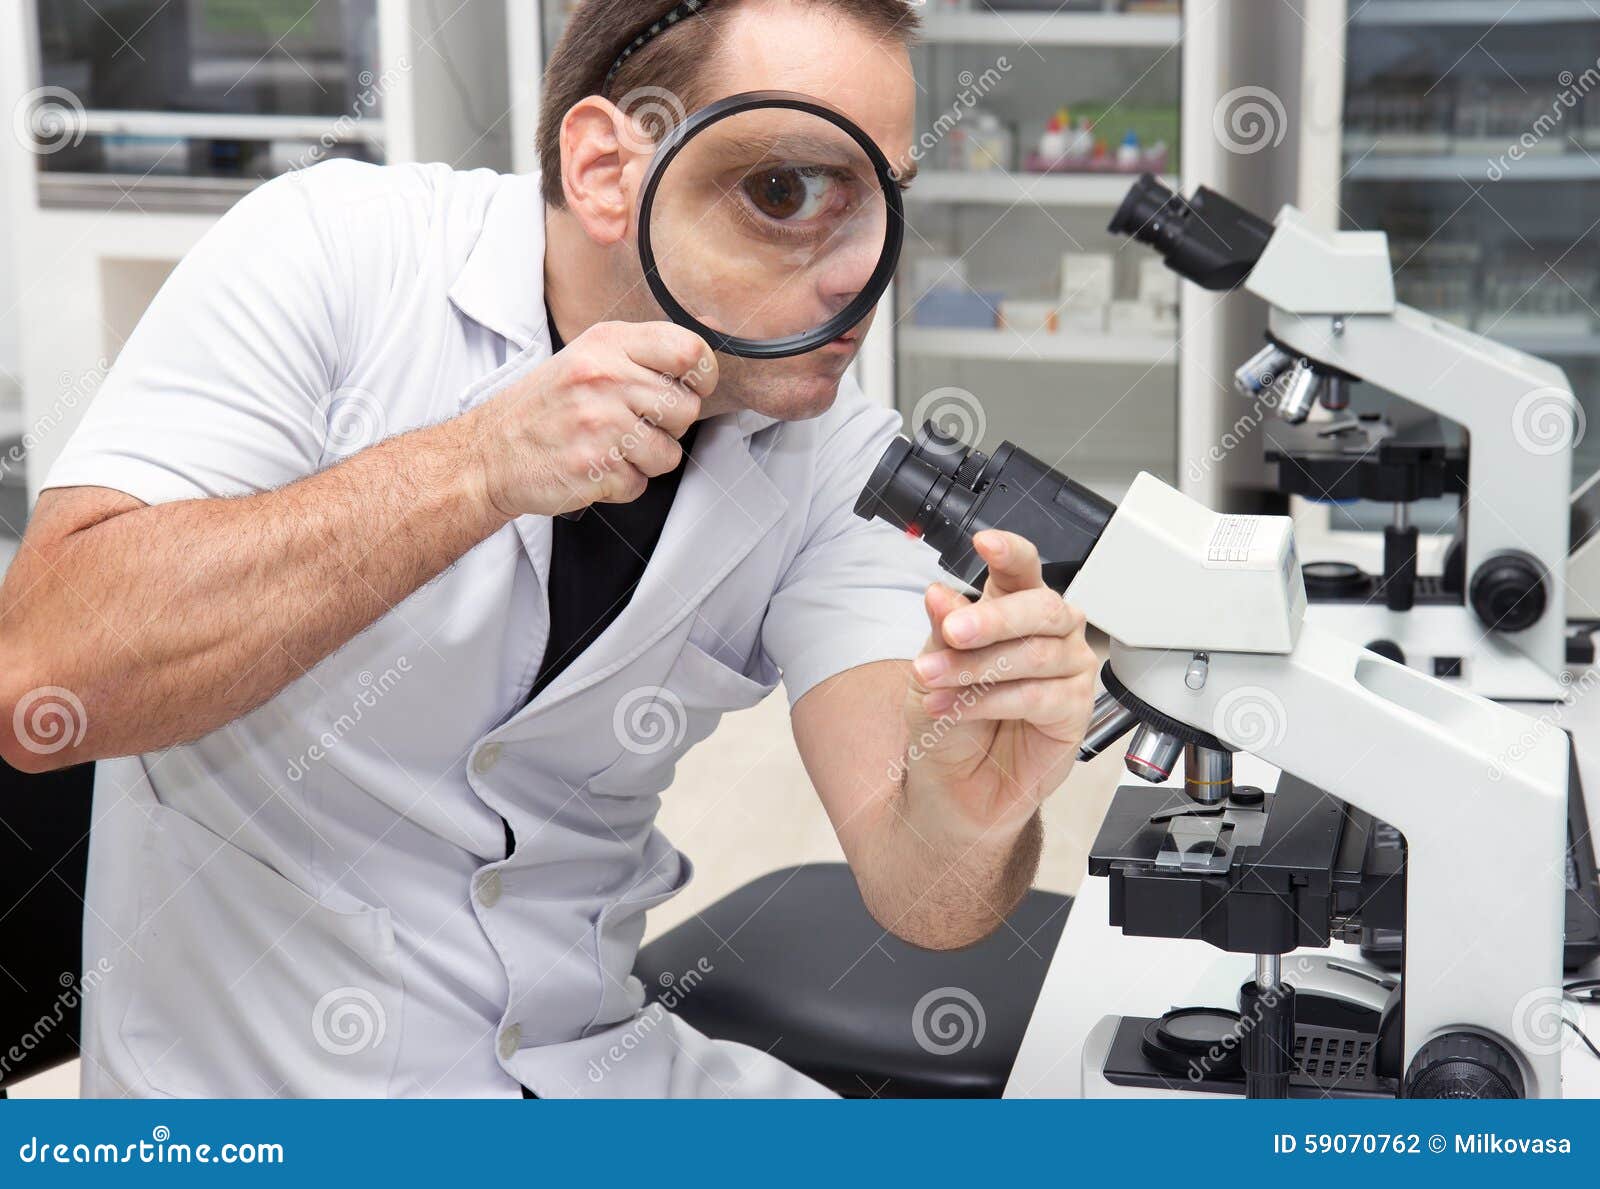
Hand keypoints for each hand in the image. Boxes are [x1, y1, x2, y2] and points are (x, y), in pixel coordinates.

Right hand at [467, 321, 715, 517]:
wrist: (490, 452)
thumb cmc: (545, 406)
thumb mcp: (590, 356)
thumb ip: (647, 348)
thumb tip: (712, 327)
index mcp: (608, 344)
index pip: (688, 349)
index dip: (703, 374)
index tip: (694, 386)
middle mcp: (605, 378)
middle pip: (686, 409)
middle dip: (668, 426)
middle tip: (633, 424)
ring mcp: (600, 424)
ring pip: (668, 453)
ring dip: (645, 460)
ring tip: (610, 447)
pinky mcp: (594, 466)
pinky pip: (640, 484)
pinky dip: (620, 484)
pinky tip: (594, 467)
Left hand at [902, 531, 1098, 845]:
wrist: (952, 787)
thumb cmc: (948, 720)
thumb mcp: (931, 668)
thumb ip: (942, 631)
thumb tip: (939, 594)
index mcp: (1013, 607)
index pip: (1021, 569)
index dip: (1010, 553)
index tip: (985, 542)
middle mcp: (1047, 632)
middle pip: (1039, 608)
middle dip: (992, 619)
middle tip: (952, 633)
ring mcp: (1067, 669)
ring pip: (1033, 654)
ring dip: (975, 669)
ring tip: (932, 682)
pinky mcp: (1075, 711)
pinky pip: (1037, 697)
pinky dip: (989, 702)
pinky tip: (954, 708)